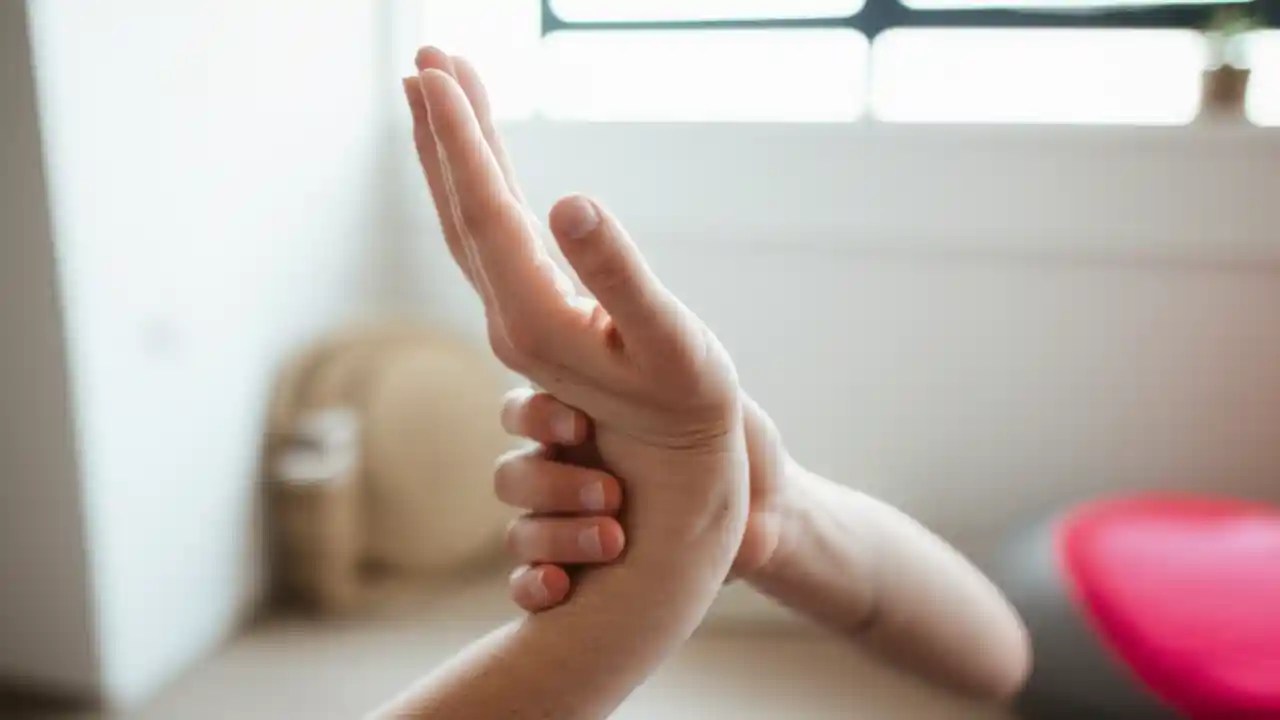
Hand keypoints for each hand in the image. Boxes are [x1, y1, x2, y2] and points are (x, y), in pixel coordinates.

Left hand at [403, 49, 749, 573]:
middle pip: (461, 208)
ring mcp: (521, 322)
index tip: (437, 68)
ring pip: (472, 222)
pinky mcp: (542, 322)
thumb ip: (617, 274)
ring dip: (456, 154)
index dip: (460, 134)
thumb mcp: (667, 341)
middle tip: (425, 56)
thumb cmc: (690, 412)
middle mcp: (511, 319)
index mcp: (534, 318)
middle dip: (441, 128)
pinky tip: (490, 169)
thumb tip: (570, 201)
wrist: (680, 483)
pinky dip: (486, 188)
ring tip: (445, 90)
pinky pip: (497, 240)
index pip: (484, 209)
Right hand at [498, 388, 791, 611]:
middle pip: (513, 477)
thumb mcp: (711, 392)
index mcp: (584, 421)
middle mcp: (566, 471)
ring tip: (614, 542)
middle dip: (552, 485)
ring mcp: (567, 526)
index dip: (536, 419)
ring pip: (522, 532)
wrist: (768, 515)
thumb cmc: (738, 444)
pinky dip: (536, 586)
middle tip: (612, 494)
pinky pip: (529, 586)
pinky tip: (562, 587)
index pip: (523, 413)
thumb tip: (620, 314)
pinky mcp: (578, 576)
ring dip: (555, 538)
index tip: (580, 427)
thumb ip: (667, 359)